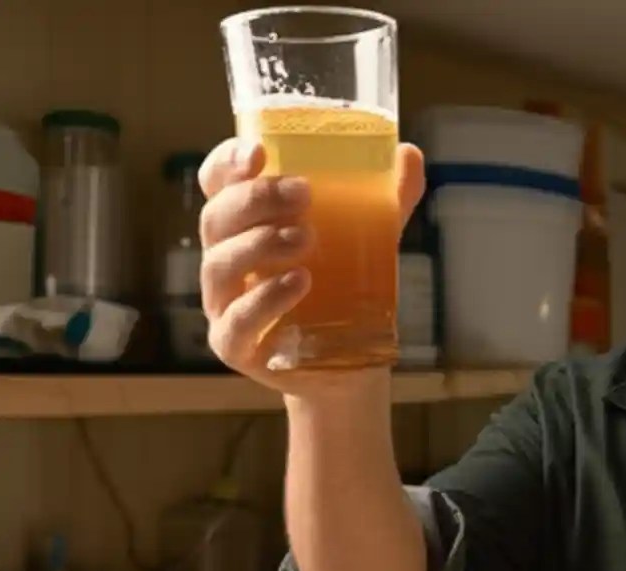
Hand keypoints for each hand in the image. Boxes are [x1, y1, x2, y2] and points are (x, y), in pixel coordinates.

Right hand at [196, 137, 425, 395]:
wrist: (350, 365)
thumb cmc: (346, 289)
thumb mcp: (370, 239)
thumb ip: (387, 199)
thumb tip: (408, 154)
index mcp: (246, 225)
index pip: (218, 183)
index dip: (227, 162)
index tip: (258, 152)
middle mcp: (226, 259)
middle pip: (217, 218)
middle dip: (255, 198)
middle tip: (302, 192)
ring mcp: (224, 305)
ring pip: (221, 264)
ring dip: (259, 244)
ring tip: (305, 237)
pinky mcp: (235, 347)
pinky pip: (236, 321)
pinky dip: (264, 300)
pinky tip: (299, 283)